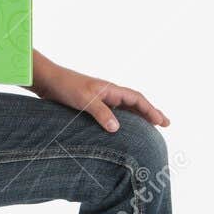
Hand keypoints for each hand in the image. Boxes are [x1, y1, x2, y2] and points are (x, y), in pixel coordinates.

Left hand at [32, 57, 168, 133]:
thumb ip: (101, 113)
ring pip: (125, 109)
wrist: (48, 82)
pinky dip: (122, 121)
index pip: (137, 99)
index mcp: (111, 90)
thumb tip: (117, 128)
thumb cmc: (66, 87)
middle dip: (150, 113)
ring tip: (149, 129)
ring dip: (138, 118)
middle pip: (135, 104)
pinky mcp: (91, 107)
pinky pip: (113, 114)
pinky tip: (122, 131)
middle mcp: (109, 94)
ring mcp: (101, 100)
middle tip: (165, 124)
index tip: (162, 121)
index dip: (150, 110)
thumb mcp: (84, 100)